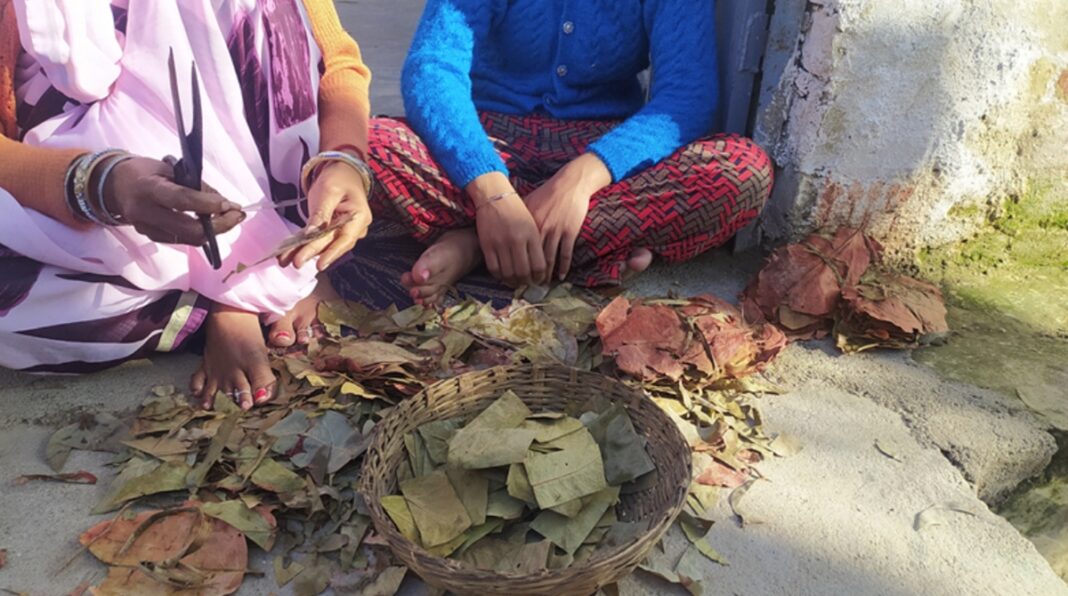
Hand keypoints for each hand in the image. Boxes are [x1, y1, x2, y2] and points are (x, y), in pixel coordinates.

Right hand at [104, 157, 243, 244]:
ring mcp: (147, 229)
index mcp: (148, 189)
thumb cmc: (144, 172)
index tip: (229, 204)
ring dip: (214, 230)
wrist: (113, 186)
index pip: (181, 200)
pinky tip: (212, 222)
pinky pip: (182, 239)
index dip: (208, 205)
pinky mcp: (152, 237)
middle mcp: (146, 213)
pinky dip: (201, 232)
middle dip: (219, 225)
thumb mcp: (168, 168)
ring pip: (189, 239)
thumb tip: (222, 202)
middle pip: (188, 229)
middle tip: (237, 215)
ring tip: (230, 217)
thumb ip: (194, 184)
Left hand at [279, 160, 372, 270]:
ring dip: (304, 252)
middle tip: (296, 262)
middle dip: (312, 253)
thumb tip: (312, 233)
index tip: (319, 264)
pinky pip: (316, 239)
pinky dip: (303, 245)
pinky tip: (290, 252)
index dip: (332, 253)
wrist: (342, 171)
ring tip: (287, 259)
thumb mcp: (329, 191)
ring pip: (323, 245)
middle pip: (331, 244)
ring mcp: (342, 230)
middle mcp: (353, 228)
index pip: (345, 239)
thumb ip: (321, 213)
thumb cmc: (339, 178)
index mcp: (358, 217)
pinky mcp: (330, 230)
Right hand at [470, 173, 545, 286]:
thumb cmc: (517, 210)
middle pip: (524, 272)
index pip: (539, 265)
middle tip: (527, 284)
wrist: (495, 196)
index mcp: (532, 235)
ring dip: (513, 282)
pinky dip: (499, 276)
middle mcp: (517, 240)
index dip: (540, 278)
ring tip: (515, 282)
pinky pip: (494, 268)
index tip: (539, 280)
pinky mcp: (487, 245)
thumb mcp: (532, 224)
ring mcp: (500, 243)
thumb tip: (540, 268)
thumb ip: (536, 244)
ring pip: (508, 273)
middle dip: (527, 282)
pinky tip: (503, 276)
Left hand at [526, 154, 609, 281]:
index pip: (520, 249)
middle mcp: (540, 229)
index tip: (516, 275)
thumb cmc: (548, 193)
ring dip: (547, 273)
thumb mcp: (529, 203)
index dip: (518, 264)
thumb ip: (519, 218)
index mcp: (527, 223)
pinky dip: (564, 267)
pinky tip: (562, 276)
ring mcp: (555, 231)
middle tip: (529, 285)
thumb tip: (507, 229)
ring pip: (550, 259)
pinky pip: (566, 254)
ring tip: (544, 283)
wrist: (569, 184)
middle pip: (533, 257)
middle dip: (531, 274)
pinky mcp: (569, 231)